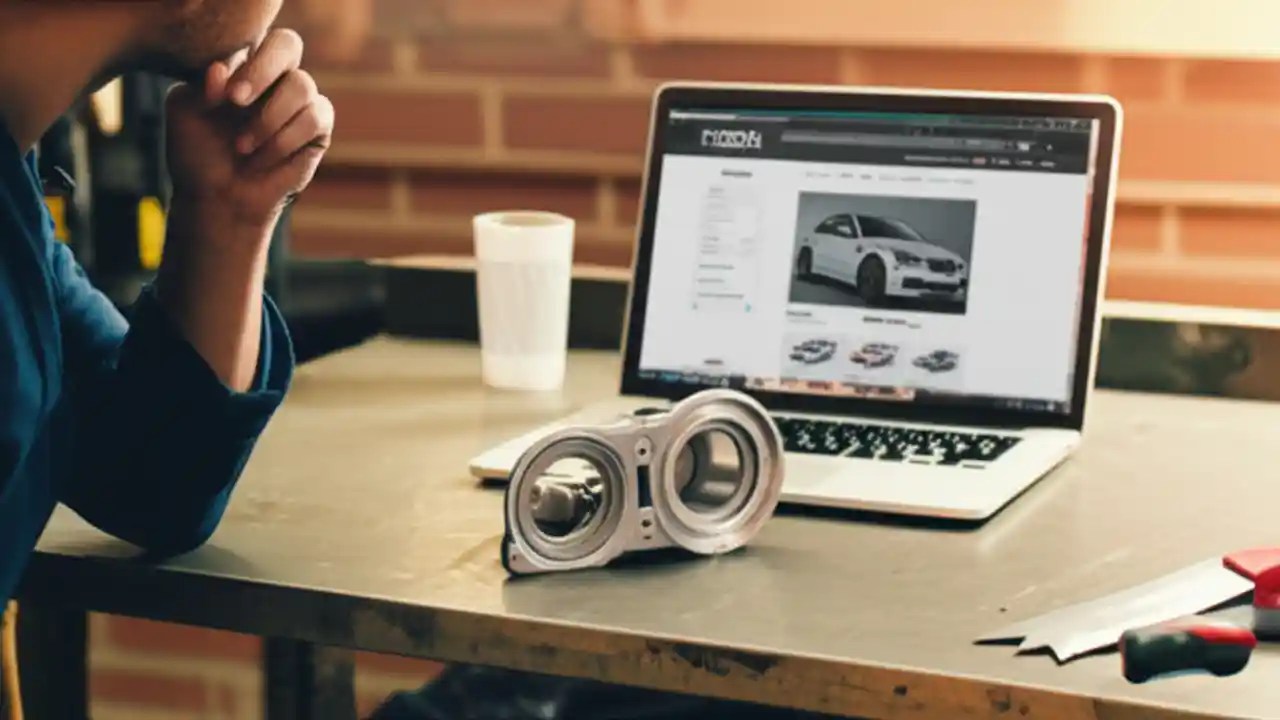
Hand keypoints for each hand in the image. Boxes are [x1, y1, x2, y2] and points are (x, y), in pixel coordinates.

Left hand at [165, 28, 334, 232]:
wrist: (219, 197)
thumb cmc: (199, 152)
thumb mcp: (186, 114)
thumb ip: (199, 87)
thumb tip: (220, 70)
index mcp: (242, 63)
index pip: (254, 35)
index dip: (243, 60)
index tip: (225, 96)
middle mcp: (274, 76)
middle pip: (288, 44)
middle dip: (263, 71)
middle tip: (237, 103)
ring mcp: (298, 100)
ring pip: (302, 85)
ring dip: (268, 119)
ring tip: (243, 147)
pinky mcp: (318, 127)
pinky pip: (315, 117)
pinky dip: (286, 139)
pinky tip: (265, 157)